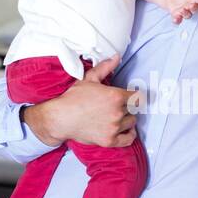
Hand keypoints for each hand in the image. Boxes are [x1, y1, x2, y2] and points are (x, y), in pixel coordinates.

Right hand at [24, 55, 138, 148]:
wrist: (60, 118)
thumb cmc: (73, 99)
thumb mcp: (89, 79)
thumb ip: (105, 68)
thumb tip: (116, 57)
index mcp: (115, 96)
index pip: (137, 96)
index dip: (134, 96)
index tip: (131, 97)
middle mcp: (117, 112)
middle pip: (134, 109)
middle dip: (127, 106)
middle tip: (118, 106)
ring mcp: (114, 127)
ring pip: (131, 122)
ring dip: (127, 119)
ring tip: (116, 116)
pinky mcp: (110, 140)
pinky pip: (129, 139)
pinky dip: (129, 134)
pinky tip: (125, 130)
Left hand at [164, 0, 197, 23]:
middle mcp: (192, 6)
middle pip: (195, 8)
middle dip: (193, 7)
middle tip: (191, 5)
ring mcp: (185, 11)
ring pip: (187, 15)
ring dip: (185, 13)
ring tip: (182, 10)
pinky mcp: (177, 15)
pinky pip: (178, 19)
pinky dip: (177, 20)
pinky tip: (175, 19)